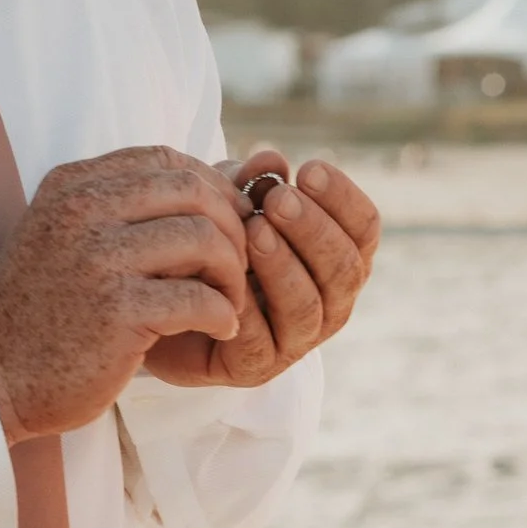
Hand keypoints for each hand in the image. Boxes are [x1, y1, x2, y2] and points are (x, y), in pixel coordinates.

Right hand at [0, 146, 253, 442]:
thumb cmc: (45, 311)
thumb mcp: (66, 236)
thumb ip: (121, 207)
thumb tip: (213, 186)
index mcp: (71, 186)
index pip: (166, 159)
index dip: (212, 187)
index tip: (228, 222)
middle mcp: (82, 211)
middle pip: (194, 191)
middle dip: (232, 226)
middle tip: (239, 264)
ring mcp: (98, 260)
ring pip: (204, 239)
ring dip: (232, 273)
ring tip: (229, 300)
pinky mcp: (117, 311)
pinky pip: (201, 298)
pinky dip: (223, 314)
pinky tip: (220, 328)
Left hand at [146, 150, 381, 390]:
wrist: (162, 297)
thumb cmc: (212, 242)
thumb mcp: (231, 203)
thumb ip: (251, 183)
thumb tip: (271, 160)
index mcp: (337, 257)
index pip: (364, 230)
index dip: (344, 199)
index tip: (310, 170)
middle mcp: (330, 301)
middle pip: (345, 270)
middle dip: (314, 230)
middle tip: (279, 199)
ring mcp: (297, 339)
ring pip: (308, 308)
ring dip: (284, 266)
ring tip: (254, 231)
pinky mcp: (256, 367)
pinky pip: (262, 341)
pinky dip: (248, 308)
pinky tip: (228, 277)